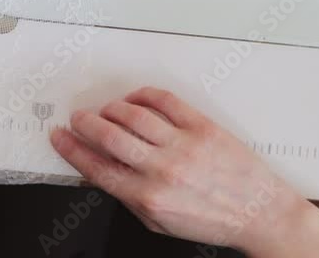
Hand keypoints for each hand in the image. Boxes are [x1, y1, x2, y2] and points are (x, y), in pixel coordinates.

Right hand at [50, 87, 318, 257]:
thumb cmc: (214, 221)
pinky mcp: (203, 127)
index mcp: (148, 198)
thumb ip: (131, 198)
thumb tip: (105, 172)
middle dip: (85, 124)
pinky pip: (165, 100)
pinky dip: (143, 94)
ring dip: (110, 108)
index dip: (72, 150)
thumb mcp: (161, 224)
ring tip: (104, 109)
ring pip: (132, 115)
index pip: (97, 168)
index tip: (60, 138)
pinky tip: (135, 98)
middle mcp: (163, 170)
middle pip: (109, 137)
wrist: (258, 213)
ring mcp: (183, 145)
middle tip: (78, 118)